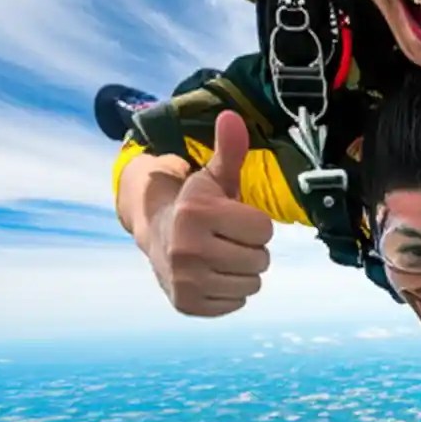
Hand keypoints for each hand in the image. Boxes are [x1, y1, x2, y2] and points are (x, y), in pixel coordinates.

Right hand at [144, 111, 274, 316]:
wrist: (156, 235)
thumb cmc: (197, 204)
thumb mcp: (214, 177)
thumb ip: (230, 150)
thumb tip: (232, 117)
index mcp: (196, 212)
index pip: (264, 229)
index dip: (254, 223)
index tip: (233, 218)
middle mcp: (187, 248)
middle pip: (261, 259)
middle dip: (251, 248)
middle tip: (227, 239)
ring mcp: (185, 280)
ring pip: (252, 284)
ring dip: (243, 271)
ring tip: (221, 256)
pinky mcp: (186, 304)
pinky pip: (236, 303)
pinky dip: (230, 292)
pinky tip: (212, 275)